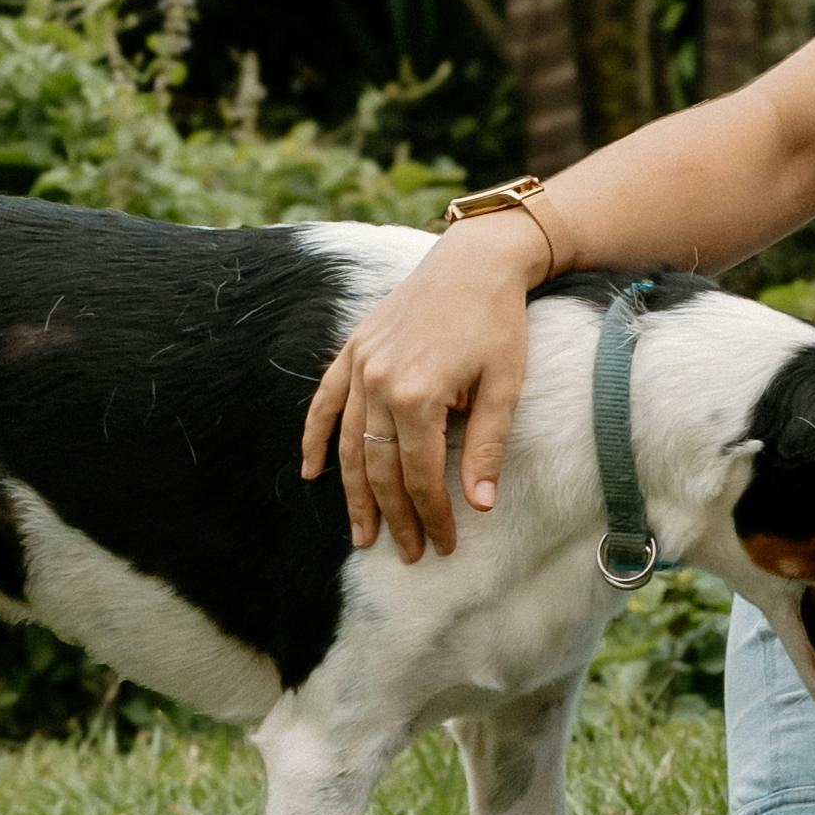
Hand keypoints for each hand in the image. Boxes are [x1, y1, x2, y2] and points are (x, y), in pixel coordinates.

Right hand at [303, 214, 548, 559]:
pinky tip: (309, 473)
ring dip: (354, 494)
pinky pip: (324, 403)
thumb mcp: (504, 385)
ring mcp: (360, 366)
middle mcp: (379, 383)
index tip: (443, 545)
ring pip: (348, 445)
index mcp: (418, 395)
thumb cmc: (499, 322)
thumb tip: (480, 506)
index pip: (419, 475)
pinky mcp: (353, 351)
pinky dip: (313, 439)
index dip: (431, 515)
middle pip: (380, 469)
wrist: (476, 260)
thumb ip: (487, 446)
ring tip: (362, 535)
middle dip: (395, 517)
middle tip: (408, 554)